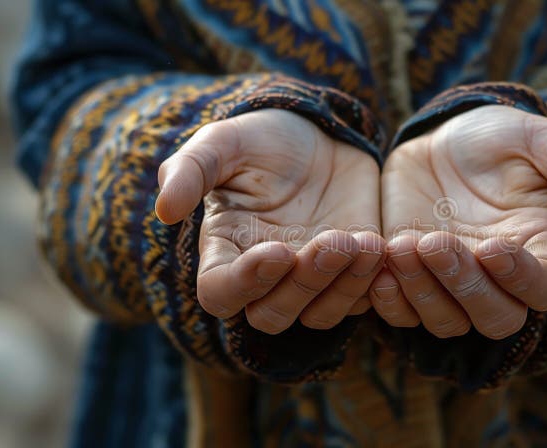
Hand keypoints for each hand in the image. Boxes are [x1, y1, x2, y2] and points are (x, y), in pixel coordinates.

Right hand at [155, 109, 383, 333]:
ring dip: (344, 286)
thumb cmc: (264, 139)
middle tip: (335, 241)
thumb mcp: (225, 141)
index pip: (220, 294)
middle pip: (272, 316)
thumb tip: (164, 210)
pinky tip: (382, 246)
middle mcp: (265, 279)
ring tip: (366, 242)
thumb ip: (191, 170)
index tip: (278, 251)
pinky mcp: (350, 277)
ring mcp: (309, 282)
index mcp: (225, 252)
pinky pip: (362, 300)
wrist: (321, 136)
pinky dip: (373, 281)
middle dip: (305, 284)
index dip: (246, 283)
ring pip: (320, 315)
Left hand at [371, 105, 546, 338]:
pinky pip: (403, 314)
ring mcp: (453, 286)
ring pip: (446, 322)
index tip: (493, 247)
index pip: (545, 290)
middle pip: (497, 319)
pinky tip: (380, 264)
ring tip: (402, 246)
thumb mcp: (539, 138)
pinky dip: (390, 299)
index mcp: (539, 250)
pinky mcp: (413, 283)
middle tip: (436, 243)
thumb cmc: (498, 138)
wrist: (440, 140)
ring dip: (423, 292)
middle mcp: (498, 280)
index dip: (522, 279)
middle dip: (466, 287)